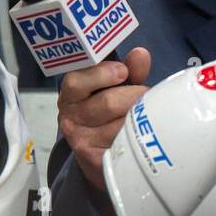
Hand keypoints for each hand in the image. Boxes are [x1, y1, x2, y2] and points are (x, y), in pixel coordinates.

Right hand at [57, 47, 151, 190]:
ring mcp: (81, 141)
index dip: (102, 74)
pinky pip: (124, 145)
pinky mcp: (95, 161)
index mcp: (71, 94)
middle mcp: (70, 117)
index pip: (77, 81)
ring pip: (121, 124)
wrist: (96, 157)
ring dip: (140, 119)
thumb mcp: (114, 88)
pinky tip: (141, 138)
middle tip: (146, 98)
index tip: (123, 72)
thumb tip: (141, 54)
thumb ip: (127, 70)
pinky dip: (137, 139)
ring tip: (145, 118)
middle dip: (135, 96)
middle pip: (109, 102)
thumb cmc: (107, 114)